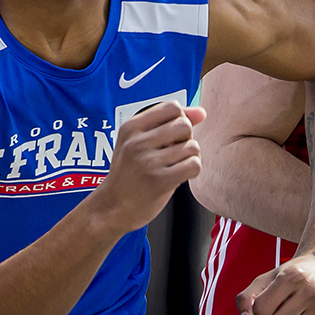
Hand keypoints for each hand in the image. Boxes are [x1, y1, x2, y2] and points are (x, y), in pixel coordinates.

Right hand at [92, 103, 205, 232]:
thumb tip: (202, 112)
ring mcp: (148, 162)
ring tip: (175, 165)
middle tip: (175, 151)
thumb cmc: (130, 172)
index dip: (180, 119)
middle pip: (185, 125)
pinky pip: (194, 165)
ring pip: (192, 147)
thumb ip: (170, 123)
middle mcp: (137, 143)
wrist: (112, 207)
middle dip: (186, 138)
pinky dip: (192, 170)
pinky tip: (179, 175)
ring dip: (190, 156)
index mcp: (130, 128)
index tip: (171, 135)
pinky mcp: (160, 181)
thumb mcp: (139, 141)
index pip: (172, 107)